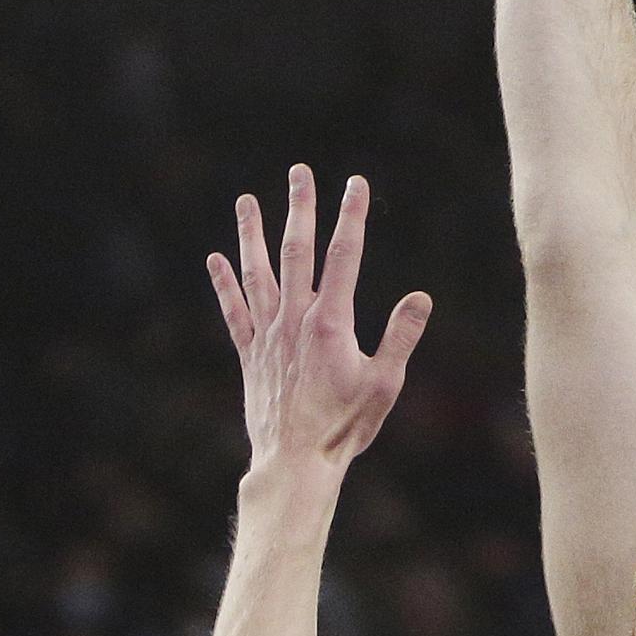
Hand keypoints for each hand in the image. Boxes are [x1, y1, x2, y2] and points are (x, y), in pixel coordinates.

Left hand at [208, 168, 428, 474]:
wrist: (295, 462)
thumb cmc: (344, 427)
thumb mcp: (385, 384)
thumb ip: (401, 337)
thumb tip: (420, 297)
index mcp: (330, 323)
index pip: (344, 256)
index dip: (350, 217)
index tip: (355, 184)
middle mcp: (294, 320)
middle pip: (296, 252)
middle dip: (300, 209)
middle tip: (299, 173)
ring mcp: (268, 336)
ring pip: (258, 273)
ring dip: (252, 234)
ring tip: (246, 200)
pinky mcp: (251, 356)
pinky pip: (234, 312)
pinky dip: (225, 284)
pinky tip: (215, 258)